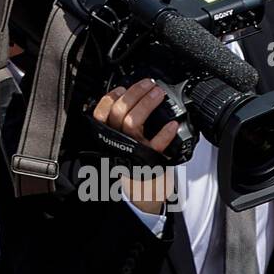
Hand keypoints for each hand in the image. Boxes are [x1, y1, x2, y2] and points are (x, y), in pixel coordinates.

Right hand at [91, 79, 178, 213]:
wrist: (140, 189)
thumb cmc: (131, 161)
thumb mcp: (119, 142)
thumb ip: (118, 124)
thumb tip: (125, 99)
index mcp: (108, 135)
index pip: (101, 113)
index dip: (110, 98)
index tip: (123, 89)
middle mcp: (118, 140)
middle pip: (120, 112)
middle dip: (135, 94)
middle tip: (149, 84)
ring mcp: (133, 148)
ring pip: (133, 122)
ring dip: (146, 104)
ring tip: (158, 94)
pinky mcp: (149, 158)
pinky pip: (156, 144)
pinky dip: (164, 133)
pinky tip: (172, 125)